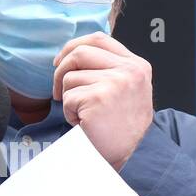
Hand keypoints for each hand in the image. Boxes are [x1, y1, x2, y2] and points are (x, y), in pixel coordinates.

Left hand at [52, 33, 152, 170]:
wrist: (128, 157)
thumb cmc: (120, 127)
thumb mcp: (126, 89)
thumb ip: (110, 68)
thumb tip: (75, 51)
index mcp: (137, 65)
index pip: (99, 38)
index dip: (74, 45)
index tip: (61, 61)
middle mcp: (130, 71)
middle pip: (80, 52)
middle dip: (61, 69)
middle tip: (58, 91)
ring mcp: (116, 83)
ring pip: (71, 76)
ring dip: (68, 97)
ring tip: (82, 113)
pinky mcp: (99, 98)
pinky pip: (69, 97)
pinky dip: (69, 112)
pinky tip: (83, 123)